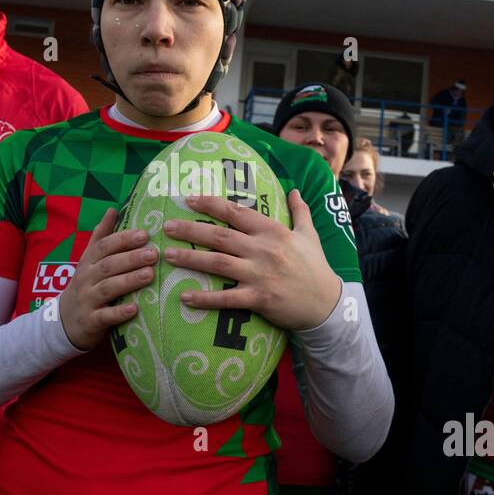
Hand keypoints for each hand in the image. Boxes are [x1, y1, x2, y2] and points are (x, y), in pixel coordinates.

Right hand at [58, 208, 156, 350]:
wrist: (64, 322)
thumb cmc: (85, 286)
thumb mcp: (89, 260)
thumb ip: (101, 236)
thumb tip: (112, 209)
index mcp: (88, 262)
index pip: (104, 246)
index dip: (123, 239)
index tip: (144, 234)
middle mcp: (87, 278)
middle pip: (108, 265)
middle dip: (131, 258)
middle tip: (154, 253)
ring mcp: (88, 300)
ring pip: (108, 288)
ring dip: (129, 281)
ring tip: (149, 274)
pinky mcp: (91, 321)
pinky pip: (105, 316)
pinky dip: (119, 313)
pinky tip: (135, 309)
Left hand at [160, 189, 340, 330]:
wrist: (327, 304)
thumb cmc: (316, 268)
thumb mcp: (309, 235)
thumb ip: (300, 211)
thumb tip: (295, 190)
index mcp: (273, 232)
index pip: (237, 212)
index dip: (211, 205)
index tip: (189, 199)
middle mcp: (264, 250)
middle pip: (220, 236)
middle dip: (191, 229)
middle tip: (167, 227)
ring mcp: (260, 274)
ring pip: (218, 263)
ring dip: (191, 258)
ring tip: (168, 255)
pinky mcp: (259, 299)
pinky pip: (226, 298)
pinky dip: (204, 298)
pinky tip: (185, 297)